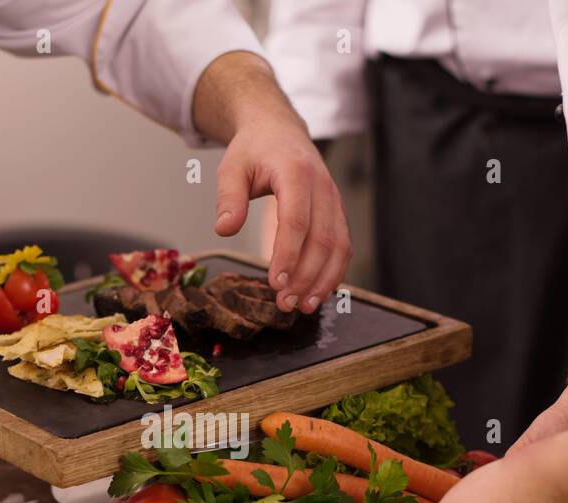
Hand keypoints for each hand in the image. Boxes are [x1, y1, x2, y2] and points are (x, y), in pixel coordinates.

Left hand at [214, 121, 350, 315]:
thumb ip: (228, 198)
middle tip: (285, 303)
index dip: (288, 255)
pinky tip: (317, 293)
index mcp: (296, 172)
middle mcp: (322, 186)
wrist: (278, 130)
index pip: (296, 221)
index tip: (276, 284)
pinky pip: (342, 246)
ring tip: (304, 307)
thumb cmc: (253, 150)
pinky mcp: (337, 212)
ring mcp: (334, 200)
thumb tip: (225, 229)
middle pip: (321, 239)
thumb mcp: (231, 167)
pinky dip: (333, 272)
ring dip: (324, 280)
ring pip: (339, 246)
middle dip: (306, 276)